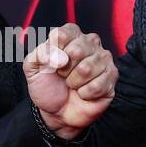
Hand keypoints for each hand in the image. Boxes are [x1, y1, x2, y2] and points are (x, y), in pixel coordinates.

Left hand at [23, 24, 116, 139]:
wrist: (57, 111)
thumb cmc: (47, 86)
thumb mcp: (32, 68)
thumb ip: (38, 55)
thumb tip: (60, 58)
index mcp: (70, 34)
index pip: (62, 35)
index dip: (53, 54)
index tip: (51, 64)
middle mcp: (90, 42)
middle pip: (76, 51)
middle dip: (64, 70)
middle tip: (63, 75)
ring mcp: (103, 58)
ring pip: (87, 69)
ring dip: (74, 82)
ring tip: (73, 84)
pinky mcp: (112, 76)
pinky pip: (96, 85)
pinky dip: (85, 93)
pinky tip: (84, 93)